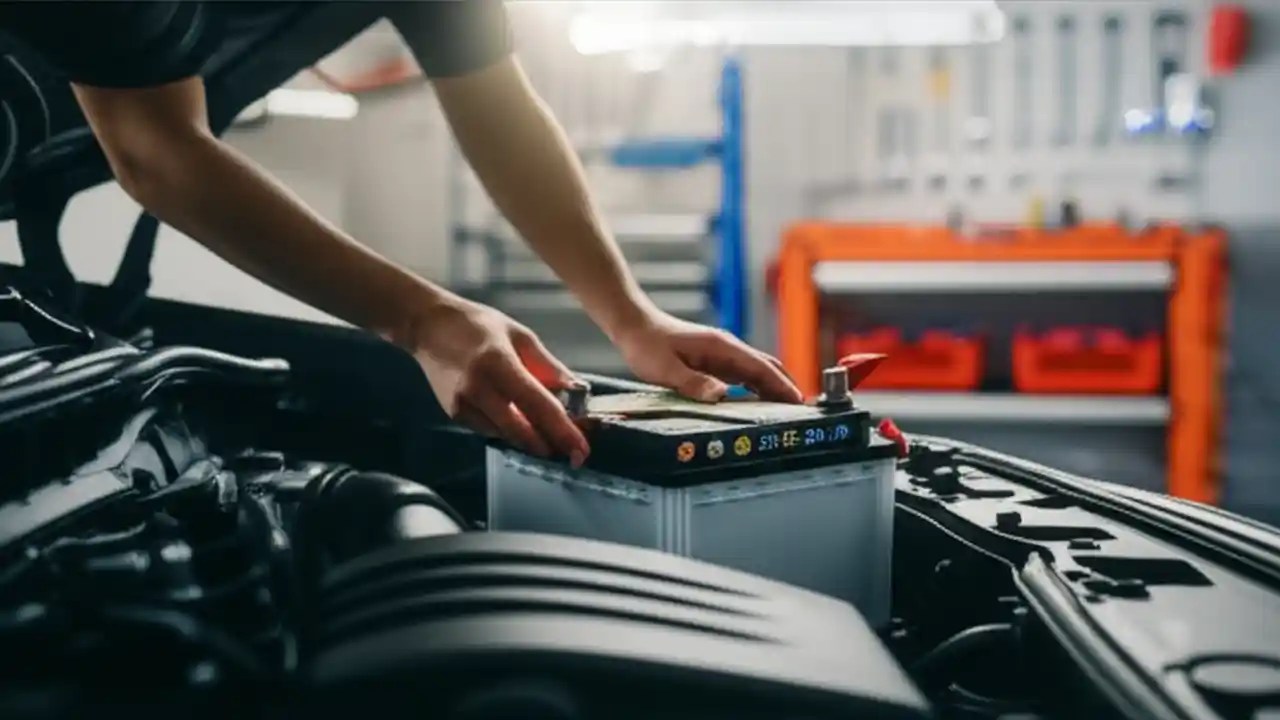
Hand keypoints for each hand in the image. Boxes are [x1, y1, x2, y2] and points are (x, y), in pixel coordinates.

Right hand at [409, 296, 589, 465]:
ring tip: (552, 438)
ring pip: (506, 434)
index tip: (581, 449)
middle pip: (521, 429)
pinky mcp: (454, 413)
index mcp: (498, 363)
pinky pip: (490, 430)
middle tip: (573, 454)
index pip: (537, 404)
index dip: (562, 430)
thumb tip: (576, 391)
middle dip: (550, 445)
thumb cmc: (478, 325)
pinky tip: (520, 423)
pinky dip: (509, 430)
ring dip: (531, 439)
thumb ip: (548, 366)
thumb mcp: (520, 336)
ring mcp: (463, 404)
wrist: (427, 326)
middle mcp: (478, 388)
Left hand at [613, 311, 802, 403]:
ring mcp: (723, 354)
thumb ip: (692, 382)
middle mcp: (728, 349)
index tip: (799, 402)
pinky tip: (762, 404)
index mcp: (721, 347)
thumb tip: (721, 396)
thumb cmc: (647, 345)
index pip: (761, 367)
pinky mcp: (716, 361)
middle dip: (786, 388)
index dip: (782, 385)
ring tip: (788, 413)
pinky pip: (745, 376)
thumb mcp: (664, 368)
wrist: (635, 325)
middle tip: (802, 413)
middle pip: (767, 368)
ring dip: (775, 389)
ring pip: (758, 372)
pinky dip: (759, 389)